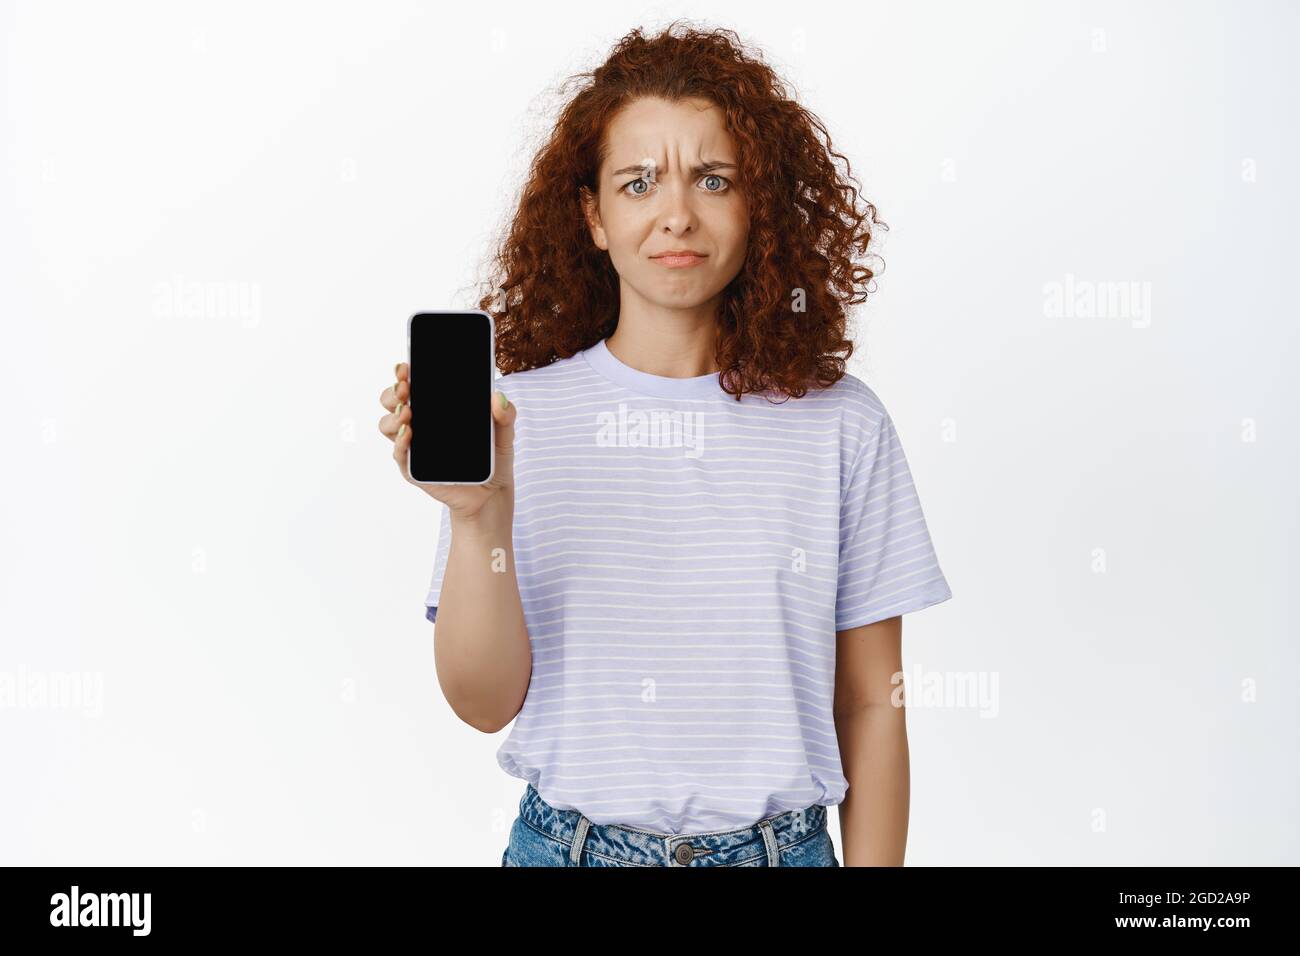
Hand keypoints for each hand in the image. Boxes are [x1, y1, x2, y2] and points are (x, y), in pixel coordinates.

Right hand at [379, 361, 516, 523]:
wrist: (492, 494)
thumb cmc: (493, 458)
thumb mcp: (505, 433)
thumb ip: (505, 414)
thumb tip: (497, 397)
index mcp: (436, 409)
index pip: (413, 385)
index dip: (404, 374)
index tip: (406, 367)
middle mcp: (420, 424)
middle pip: (392, 401)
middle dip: (394, 391)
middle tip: (406, 387)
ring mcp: (414, 447)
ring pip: (388, 425)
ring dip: (394, 415)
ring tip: (408, 411)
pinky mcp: (414, 470)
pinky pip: (399, 454)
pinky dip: (400, 442)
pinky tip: (409, 433)